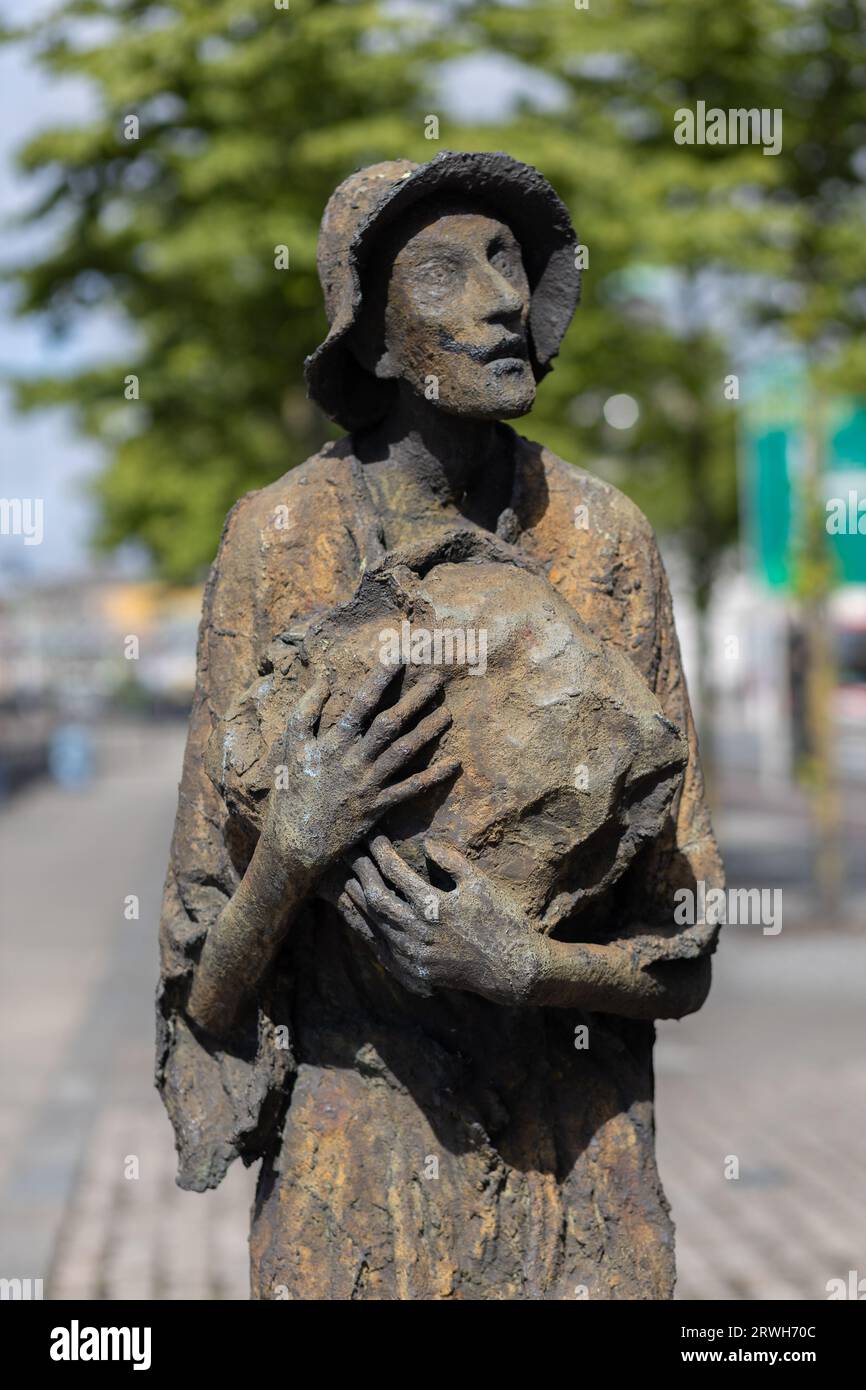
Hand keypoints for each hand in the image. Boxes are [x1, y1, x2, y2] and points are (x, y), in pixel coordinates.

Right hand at [261, 663, 458, 885]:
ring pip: (404, 752)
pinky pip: (409, 790)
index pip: (360, 703)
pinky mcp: (378, 807)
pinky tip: (454, 763)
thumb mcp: (291, 748)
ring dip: (428, 732)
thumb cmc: (293, 791)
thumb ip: (305, 711)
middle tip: (439, 678)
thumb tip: (324, 679)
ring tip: (448, 714)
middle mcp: (353, 760)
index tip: (400, 656)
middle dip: (415, 699)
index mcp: (332, 742)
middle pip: (390, 723)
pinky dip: (433, 777)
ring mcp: (368, 784)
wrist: (295, 842)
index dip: (381, 678)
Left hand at [338, 834, 544, 1005]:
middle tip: (350, 854)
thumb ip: (453, 861)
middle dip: (361, 873)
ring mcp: (414, 954)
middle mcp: (419, 932)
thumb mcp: (481, 884)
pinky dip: (366, 929)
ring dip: (357, 901)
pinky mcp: (414, 970)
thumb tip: (427, 844)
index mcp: (435, 907)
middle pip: (377, 898)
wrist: (510, 970)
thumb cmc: (501, 921)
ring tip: (345, 881)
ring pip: (374, 924)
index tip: (373, 838)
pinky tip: (358, 916)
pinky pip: (380, 947)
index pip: (396, 873)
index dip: (381, 852)